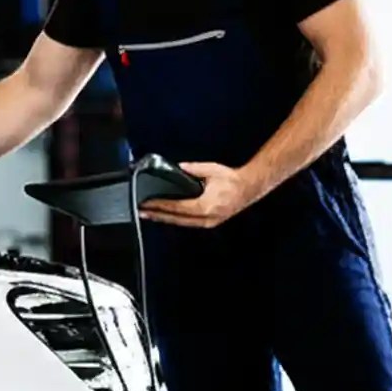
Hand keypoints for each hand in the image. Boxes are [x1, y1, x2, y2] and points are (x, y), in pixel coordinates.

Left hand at [139, 162, 261, 228]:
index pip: (176, 208)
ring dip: (165, 219)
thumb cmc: (232, 179)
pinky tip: (167, 217)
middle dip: (157, 215)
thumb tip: (177, 168)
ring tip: (150, 215)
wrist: (250, 187)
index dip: (159, 206)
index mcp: (204, 206)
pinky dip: (176, 220)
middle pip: (176, 219)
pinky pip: (189, 223)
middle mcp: (206, 218)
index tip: (146, 204)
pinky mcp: (211, 222)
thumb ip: (192, 169)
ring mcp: (209, 222)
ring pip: (182, 223)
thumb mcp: (211, 170)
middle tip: (141, 212)